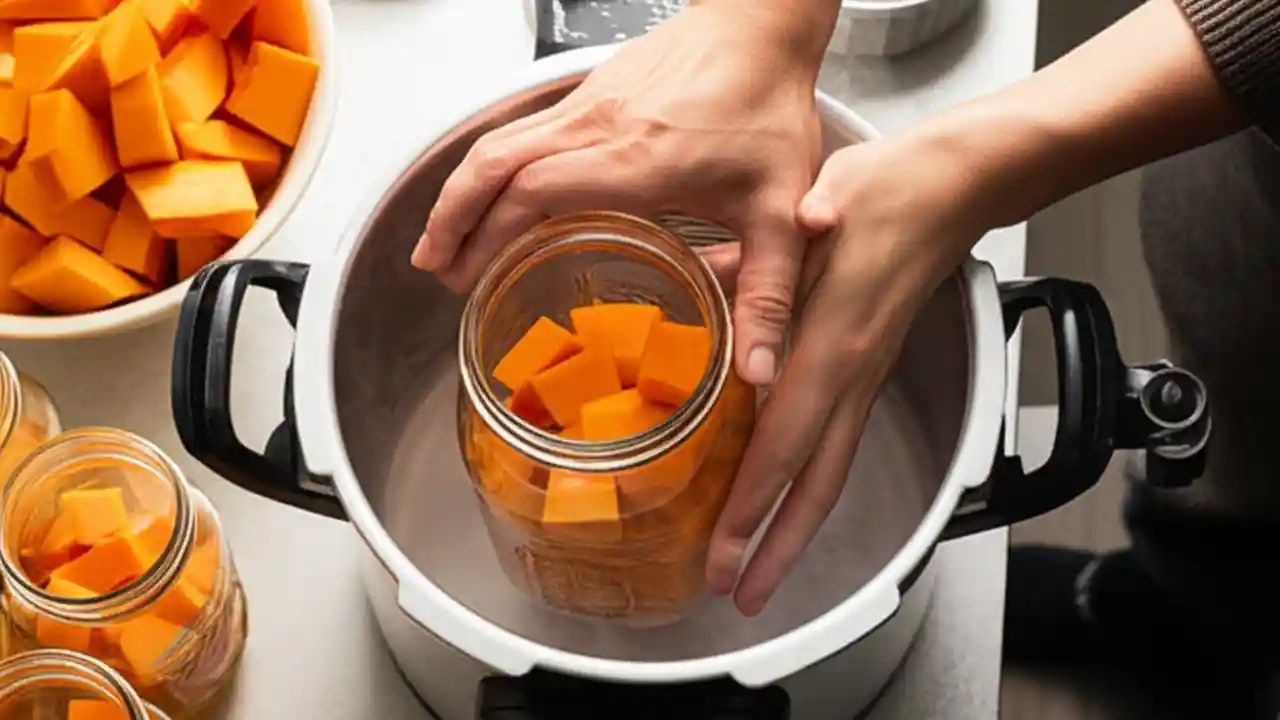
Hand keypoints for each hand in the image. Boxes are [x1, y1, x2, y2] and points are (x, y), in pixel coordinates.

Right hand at [412, 0, 837, 385]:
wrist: (761, 26)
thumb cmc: (769, 110)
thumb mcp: (782, 211)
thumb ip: (770, 292)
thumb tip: (761, 371)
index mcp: (636, 160)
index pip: (535, 192)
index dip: (491, 235)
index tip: (467, 276)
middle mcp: (598, 127)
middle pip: (496, 164)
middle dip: (454, 217)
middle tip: (434, 267)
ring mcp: (588, 103)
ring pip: (500, 141)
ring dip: (462, 189)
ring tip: (442, 239)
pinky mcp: (589, 92)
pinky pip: (522, 130)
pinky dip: (490, 166)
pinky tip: (491, 197)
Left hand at [703, 129, 989, 615]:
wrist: (952, 186)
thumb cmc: (884, 191)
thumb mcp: (812, 209)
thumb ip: (763, 256)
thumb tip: (712, 272)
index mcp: (834, 344)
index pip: (785, 441)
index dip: (752, 504)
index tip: (722, 552)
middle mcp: (853, 376)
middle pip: (816, 483)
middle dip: (776, 547)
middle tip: (737, 595)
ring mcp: (864, 379)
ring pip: (830, 473)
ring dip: (793, 530)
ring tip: (758, 573)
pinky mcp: (866, 372)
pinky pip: (836, 447)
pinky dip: (807, 488)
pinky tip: (780, 502)